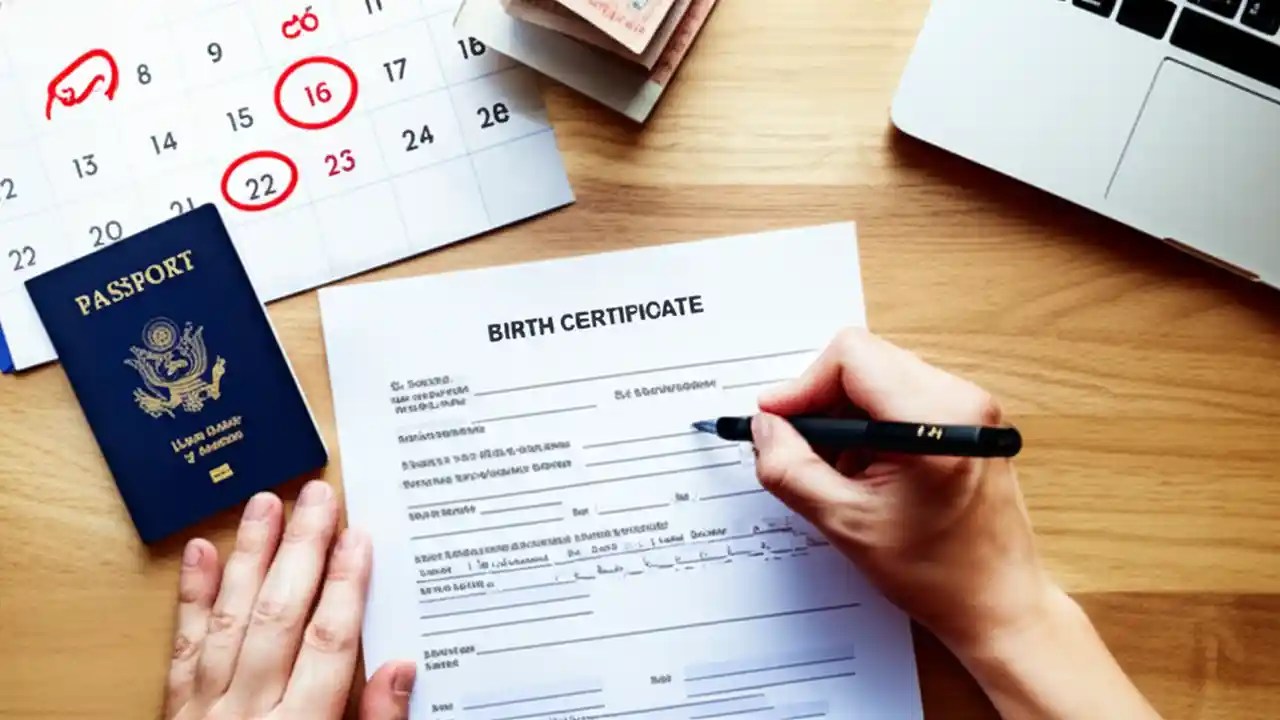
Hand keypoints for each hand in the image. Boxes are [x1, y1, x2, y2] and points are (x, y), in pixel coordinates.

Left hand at [166, 481, 414, 719]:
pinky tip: (201, 551)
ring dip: (251, 557)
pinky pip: (185, 647)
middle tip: (317, 497)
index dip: (345, 586)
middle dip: (302, 550)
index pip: (328, 642)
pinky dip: (192, 598)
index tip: (357, 537)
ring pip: (232, 619)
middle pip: (279, 616)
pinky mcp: (177, 709)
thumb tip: (402, 668)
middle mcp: (250, 712)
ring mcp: (207, 710)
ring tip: (265, 504)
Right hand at [752, 330, 1162, 718]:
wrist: (997, 601)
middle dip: (821, 400)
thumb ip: (791, 469)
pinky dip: (869, 422)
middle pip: (864, 360)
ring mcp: (968, 406)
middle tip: (802, 448)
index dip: (803, 385)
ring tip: (841, 468)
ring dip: (845, 414)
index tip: (778, 420)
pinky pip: (900, 394)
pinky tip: (866, 468)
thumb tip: (765, 427)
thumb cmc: (939, 573)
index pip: (852, 356)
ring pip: (878, 375)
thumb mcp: (845, 523)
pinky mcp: (966, 418)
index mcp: (936, 420)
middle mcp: (960, 399)